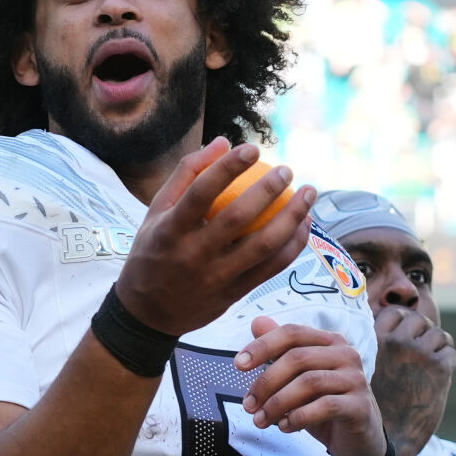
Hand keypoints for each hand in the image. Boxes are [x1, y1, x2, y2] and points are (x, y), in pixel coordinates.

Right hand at [114, 139, 314, 336]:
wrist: (147, 314)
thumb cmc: (153, 252)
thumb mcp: (156, 213)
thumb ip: (187, 174)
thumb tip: (222, 142)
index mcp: (170, 230)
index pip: (201, 192)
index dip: (227, 167)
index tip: (251, 148)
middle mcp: (193, 255)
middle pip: (238, 219)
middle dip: (268, 190)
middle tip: (287, 170)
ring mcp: (216, 278)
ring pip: (263, 246)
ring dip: (292, 219)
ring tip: (308, 195)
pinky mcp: (234, 294)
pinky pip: (271, 268)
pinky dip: (292, 246)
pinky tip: (304, 225)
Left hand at [236, 316, 387, 455]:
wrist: (357, 441)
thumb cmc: (324, 406)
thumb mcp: (298, 379)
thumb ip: (280, 352)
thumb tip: (256, 322)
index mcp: (330, 342)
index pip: (292, 333)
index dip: (263, 345)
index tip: (238, 365)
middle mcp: (346, 354)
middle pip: (298, 358)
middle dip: (266, 382)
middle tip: (248, 406)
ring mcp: (356, 380)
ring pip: (309, 382)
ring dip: (278, 403)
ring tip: (261, 420)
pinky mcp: (360, 406)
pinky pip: (325, 406)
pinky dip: (299, 417)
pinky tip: (285, 427)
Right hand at [371, 306, 455, 455]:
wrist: (391, 438)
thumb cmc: (378, 407)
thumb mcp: (369, 370)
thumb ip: (383, 349)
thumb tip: (404, 329)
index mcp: (376, 342)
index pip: (395, 312)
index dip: (403, 320)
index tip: (405, 335)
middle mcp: (398, 344)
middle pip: (419, 320)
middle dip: (423, 332)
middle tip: (421, 352)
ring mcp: (420, 355)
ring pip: (438, 334)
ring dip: (437, 346)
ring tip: (430, 364)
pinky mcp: (440, 369)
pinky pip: (449, 352)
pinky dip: (447, 361)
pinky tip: (437, 376)